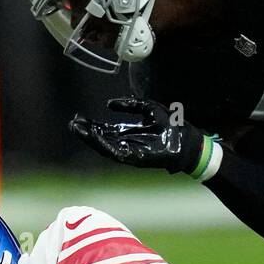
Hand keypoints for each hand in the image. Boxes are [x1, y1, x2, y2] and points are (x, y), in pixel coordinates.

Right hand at [70, 97, 204, 174]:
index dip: (92, 126)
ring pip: (106, 147)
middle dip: (87, 133)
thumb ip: (131, 105)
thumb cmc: (174, 127)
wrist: (190, 143)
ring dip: (91, 139)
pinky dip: (105, 145)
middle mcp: (128, 144)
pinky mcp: (136, 159)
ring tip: (78, 130)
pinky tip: (95, 137)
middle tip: (73, 124)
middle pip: (102, 139)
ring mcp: (131, 153)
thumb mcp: (149, 109)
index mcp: (131, 134)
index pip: (107, 131)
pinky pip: (116, 153)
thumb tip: (109, 105)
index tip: (79, 119)